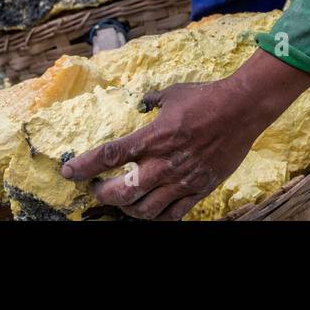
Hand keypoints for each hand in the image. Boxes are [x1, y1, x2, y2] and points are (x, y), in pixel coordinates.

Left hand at [62, 49, 309, 219]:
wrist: (242, 109)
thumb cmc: (206, 97)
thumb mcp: (173, 93)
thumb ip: (152, 101)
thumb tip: (143, 102)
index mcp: (153, 136)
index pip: (110, 155)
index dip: (84, 166)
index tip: (68, 172)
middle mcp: (163, 162)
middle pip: (121, 192)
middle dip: (102, 194)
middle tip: (98, 189)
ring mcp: (182, 180)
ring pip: (144, 210)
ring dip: (127, 209)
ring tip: (124, 201)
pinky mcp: (199, 189)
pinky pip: (173, 215)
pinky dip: (157, 216)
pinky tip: (152, 208)